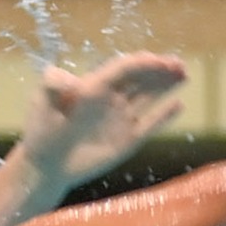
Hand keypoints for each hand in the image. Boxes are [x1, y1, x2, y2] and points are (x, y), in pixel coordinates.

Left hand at [17, 52, 186, 188]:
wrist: (44, 164)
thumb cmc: (42, 131)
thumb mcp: (43, 104)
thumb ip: (52, 86)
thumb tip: (69, 79)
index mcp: (93, 86)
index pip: (123, 69)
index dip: (142, 63)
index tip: (159, 61)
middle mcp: (111, 99)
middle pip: (141, 78)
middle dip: (160, 69)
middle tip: (179, 64)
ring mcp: (121, 119)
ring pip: (149, 96)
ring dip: (166, 85)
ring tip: (183, 74)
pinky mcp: (127, 140)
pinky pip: (150, 125)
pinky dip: (164, 116)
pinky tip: (177, 105)